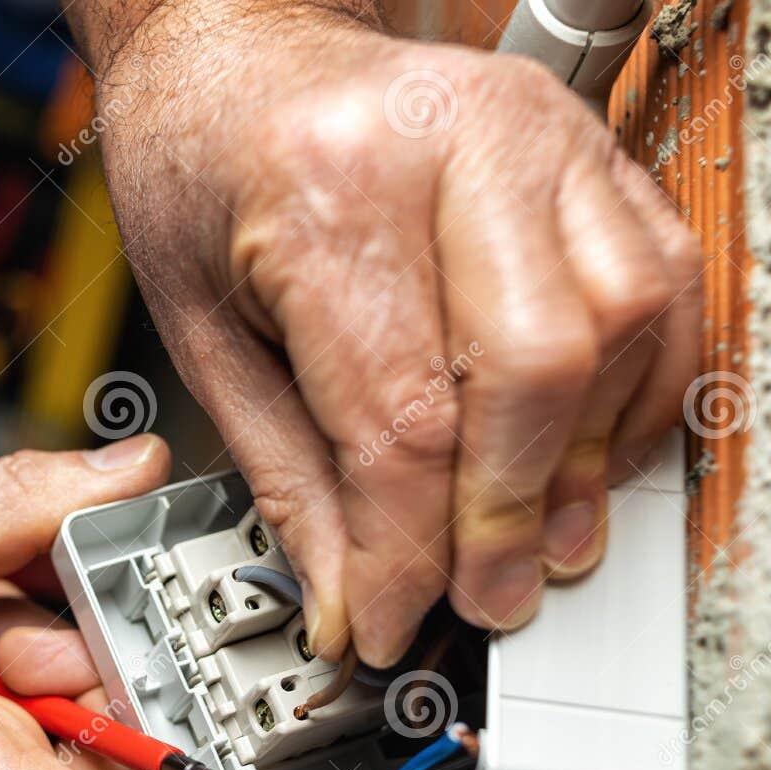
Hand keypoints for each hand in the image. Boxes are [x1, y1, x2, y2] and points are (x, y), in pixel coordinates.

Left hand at [82, 1, 701, 664]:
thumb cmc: (199, 170)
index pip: (401, 419)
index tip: (388, 621)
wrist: (232, 51)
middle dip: (511, 516)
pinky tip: (588, 449)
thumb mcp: (201, 331)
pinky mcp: (585, 143)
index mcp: (326, 194)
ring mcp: (536, 131)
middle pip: (535, 368)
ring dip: (589, 459)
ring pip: (622, 323)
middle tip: (486, 597)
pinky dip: (640, 384)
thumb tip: (344, 596)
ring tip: (540, 541)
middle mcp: (449, 144)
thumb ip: (285, 474)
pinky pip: (660, 277)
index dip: (407, 553)